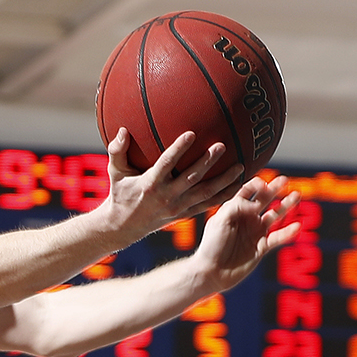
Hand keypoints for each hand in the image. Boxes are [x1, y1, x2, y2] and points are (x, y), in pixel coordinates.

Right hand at [99, 128, 244, 238]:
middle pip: (191, 178)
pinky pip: (209, 204)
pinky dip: (225, 195)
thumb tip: (122, 130)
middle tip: (222, 145)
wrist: (124, 226)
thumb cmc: (120, 193)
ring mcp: (179, 207)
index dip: (178, 150)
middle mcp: (167, 197)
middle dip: (207, 162)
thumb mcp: (115, 172)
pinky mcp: (186, 213)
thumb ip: (117, 151)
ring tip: (241, 167)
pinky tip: (240, 185)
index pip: (166, 164)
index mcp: (150, 184)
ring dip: (224, 181)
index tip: (190, 134)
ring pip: (205, 193)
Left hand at [190, 176, 299, 292]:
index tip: (262, 185)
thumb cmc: (211, 245)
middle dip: (274, 188)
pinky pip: (278, 237)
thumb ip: (238, 206)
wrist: (212, 272)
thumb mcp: (220, 220)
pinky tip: (296, 226)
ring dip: (286, 205)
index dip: (256, 185)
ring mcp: (255, 232)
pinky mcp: (261, 247)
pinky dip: (288, 232)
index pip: (247, 191)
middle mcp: (246, 218)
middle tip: (285, 180)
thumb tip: (256, 205)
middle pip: (263, 199)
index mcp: (233, 209)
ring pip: (274, 215)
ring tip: (296, 195)